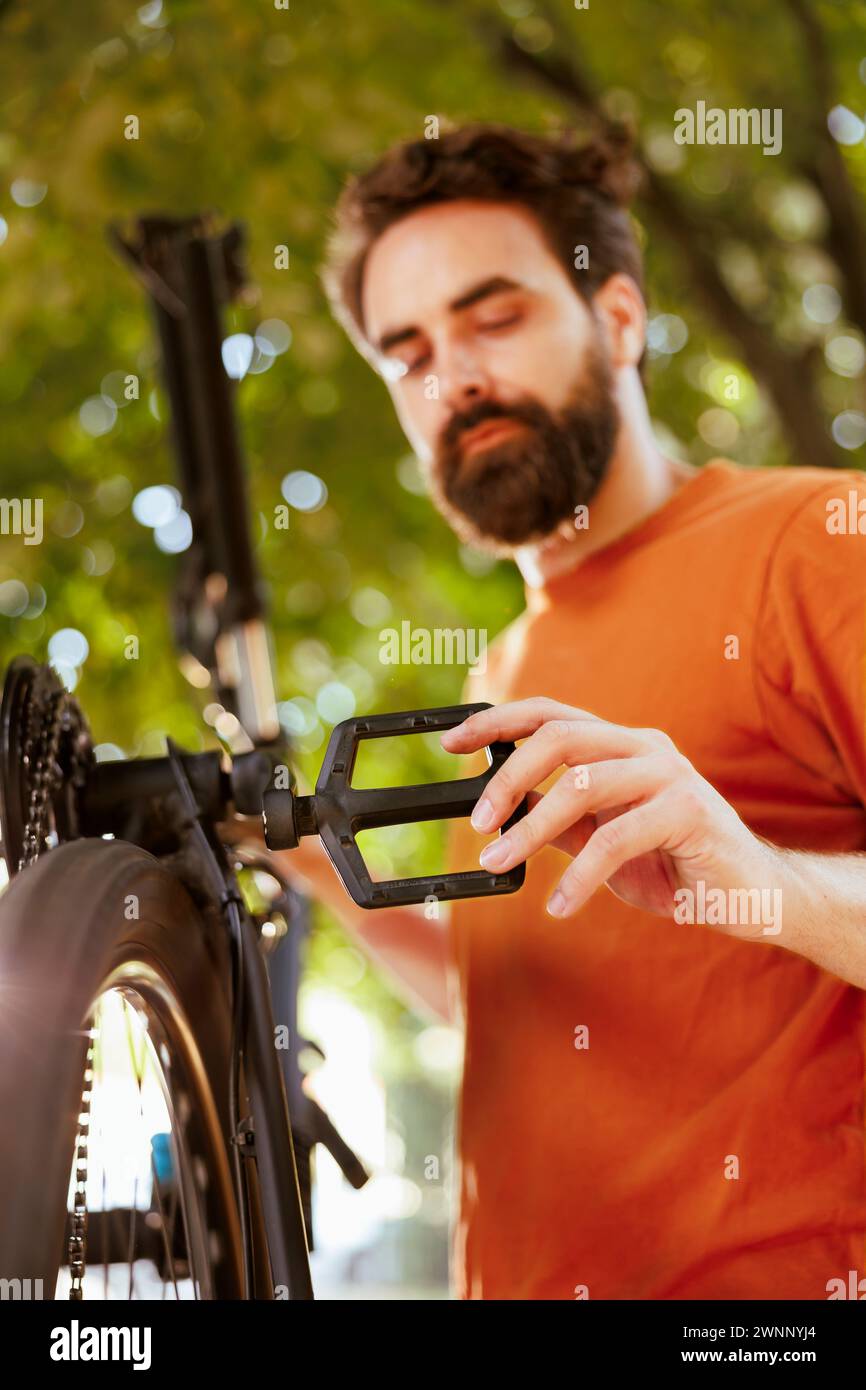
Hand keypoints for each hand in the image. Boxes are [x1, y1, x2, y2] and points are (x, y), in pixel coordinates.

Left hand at [441, 698, 788, 935]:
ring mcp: (669, 774)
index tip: (451, 743)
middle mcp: (644, 747)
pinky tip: (559, 906)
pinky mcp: (688, 812)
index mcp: (620, 744)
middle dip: (508, 777)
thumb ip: (558, 818)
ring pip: (581, 785)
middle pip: (559, 737)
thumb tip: (499, 808)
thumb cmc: (673, 863)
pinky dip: (579, 877)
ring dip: (530, 829)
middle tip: (476, 822)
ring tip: (501, 863)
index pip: (549, 714)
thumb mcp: (601, 838)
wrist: (749, 895)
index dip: (497, 722)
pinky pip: (616, 839)